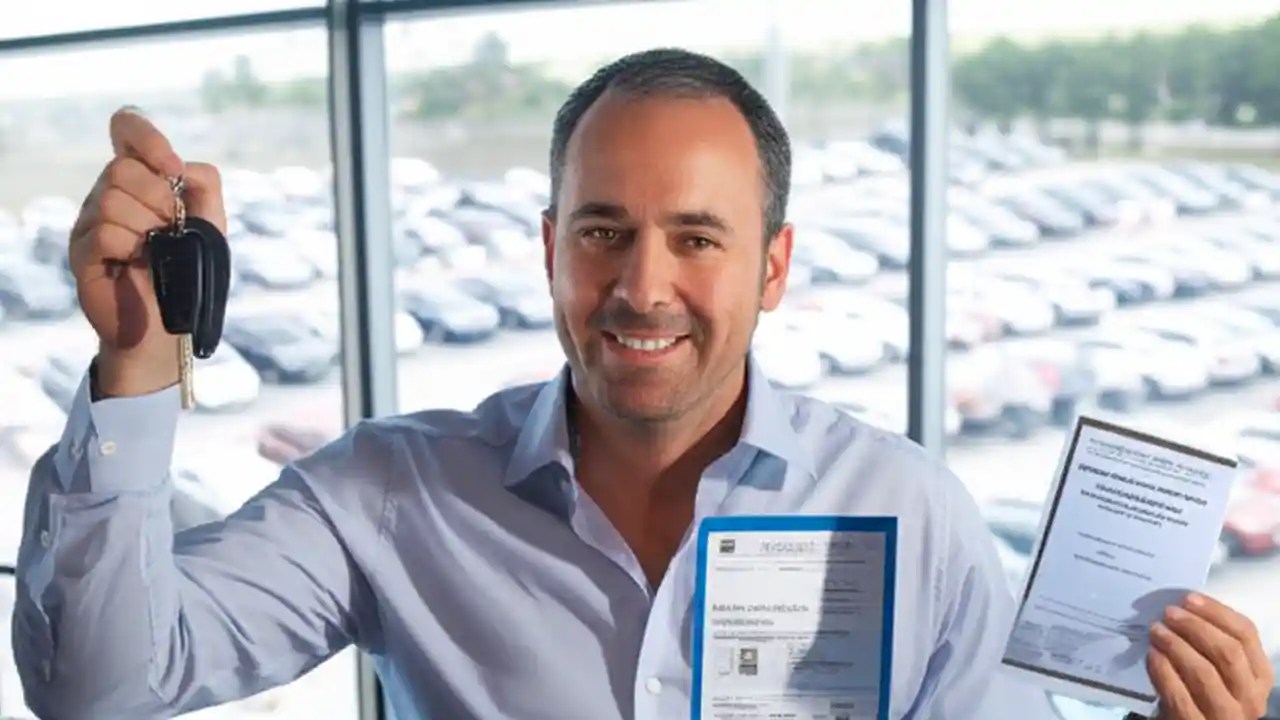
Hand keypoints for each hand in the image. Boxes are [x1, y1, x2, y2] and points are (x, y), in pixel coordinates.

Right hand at [69, 107, 226, 396]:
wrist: (174, 325)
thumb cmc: (190, 272)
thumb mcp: (210, 224)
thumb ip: (204, 184)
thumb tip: (176, 166)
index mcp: (140, 179)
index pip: (126, 128)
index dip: (144, 135)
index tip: (171, 165)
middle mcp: (109, 193)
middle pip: (123, 167)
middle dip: (160, 200)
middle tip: (170, 231)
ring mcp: (91, 221)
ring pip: (112, 199)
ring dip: (147, 228)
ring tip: (153, 252)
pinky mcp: (82, 252)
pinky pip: (105, 233)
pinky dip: (130, 248)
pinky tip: (136, 264)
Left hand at [1148, 592, 1273, 719]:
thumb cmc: (1202, 691)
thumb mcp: (1219, 669)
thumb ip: (1212, 644)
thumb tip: (1185, 607)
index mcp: (1260, 676)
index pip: (1246, 635)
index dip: (1217, 612)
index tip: (1189, 598)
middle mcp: (1250, 698)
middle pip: (1228, 652)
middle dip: (1195, 626)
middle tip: (1169, 613)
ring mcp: (1225, 716)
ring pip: (1204, 672)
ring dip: (1176, 644)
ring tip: (1156, 630)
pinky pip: (1179, 694)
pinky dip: (1163, 670)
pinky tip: (1152, 654)